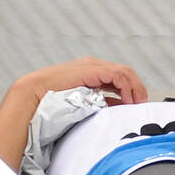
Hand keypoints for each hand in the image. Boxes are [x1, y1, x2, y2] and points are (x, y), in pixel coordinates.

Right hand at [21, 56, 148, 105]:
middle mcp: (95, 66)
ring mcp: (93, 66)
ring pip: (125, 72)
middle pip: (126, 73)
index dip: (132, 90)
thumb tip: (117, 108)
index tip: (136, 105)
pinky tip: (126, 100)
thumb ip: (100, 103)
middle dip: (137, 88)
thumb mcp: (84, 102)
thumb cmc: (53, 101)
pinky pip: (117, 75)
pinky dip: (125, 87)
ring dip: (135, 88)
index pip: (120, 77)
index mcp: (93, 72)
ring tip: (136, 103)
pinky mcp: (92, 70)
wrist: (34, 95)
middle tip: (141, 104)